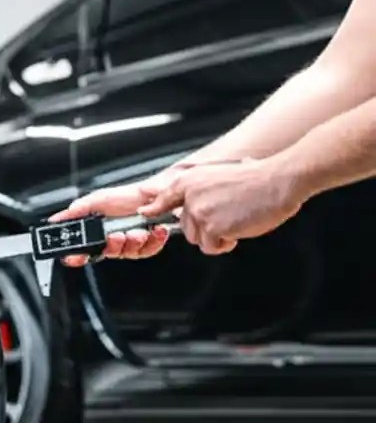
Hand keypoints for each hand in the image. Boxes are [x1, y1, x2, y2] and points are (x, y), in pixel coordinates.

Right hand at [46, 169, 179, 266]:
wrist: (160, 191)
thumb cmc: (131, 193)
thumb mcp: (100, 197)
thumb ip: (80, 208)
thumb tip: (62, 215)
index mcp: (98, 228)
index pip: (83, 247)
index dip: (77, 255)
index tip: (74, 256)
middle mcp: (113, 236)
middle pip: (105, 252)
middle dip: (111, 245)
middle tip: (116, 236)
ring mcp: (130, 241)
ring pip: (126, 252)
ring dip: (132, 242)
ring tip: (139, 230)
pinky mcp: (149, 243)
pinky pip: (147, 251)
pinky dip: (153, 241)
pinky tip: (156, 230)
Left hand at [139, 158, 309, 254]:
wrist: (278, 180)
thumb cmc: (257, 178)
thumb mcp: (219, 175)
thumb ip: (199, 189)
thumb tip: (185, 201)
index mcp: (190, 180)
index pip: (164, 197)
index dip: (154, 207)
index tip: (144, 212)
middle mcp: (189, 196)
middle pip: (186, 227)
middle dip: (206, 228)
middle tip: (229, 216)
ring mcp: (199, 212)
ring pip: (197, 239)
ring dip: (216, 237)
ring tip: (236, 221)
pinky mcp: (211, 228)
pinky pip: (210, 247)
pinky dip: (224, 244)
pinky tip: (239, 229)